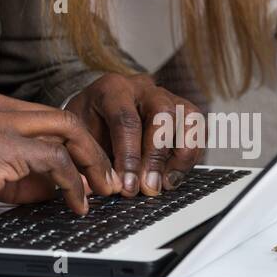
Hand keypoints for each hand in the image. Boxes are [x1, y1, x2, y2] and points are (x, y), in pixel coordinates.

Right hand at [0, 91, 121, 227]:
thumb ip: (13, 170)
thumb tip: (49, 187)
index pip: (46, 118)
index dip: (72, 145)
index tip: (87, 169)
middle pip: (64, 119)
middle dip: (93, 149)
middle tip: (108, 177)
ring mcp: (1, 124)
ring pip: (67, 132)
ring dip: (92, 165)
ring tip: (102, 190)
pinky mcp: (3, 148)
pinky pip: (55, 160)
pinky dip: (74, 182)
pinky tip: (76, 201)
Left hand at [63, 73, 203, 197]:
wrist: (97, 109)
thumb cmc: (88, 123)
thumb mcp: (78, 136)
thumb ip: (86, 159)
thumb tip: (93, 189)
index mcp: (112, 88)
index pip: (126, 119)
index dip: (129, 156)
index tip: (127, 186)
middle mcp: (143, 87)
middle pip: (162, 114)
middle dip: (156, 157)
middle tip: (148, 188)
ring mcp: (167, 96)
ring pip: (188, 118)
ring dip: (180, 157)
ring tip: (165, 184)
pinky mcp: (184, 110)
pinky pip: (198, 130)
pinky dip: (191, 155)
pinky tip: (173, 176)